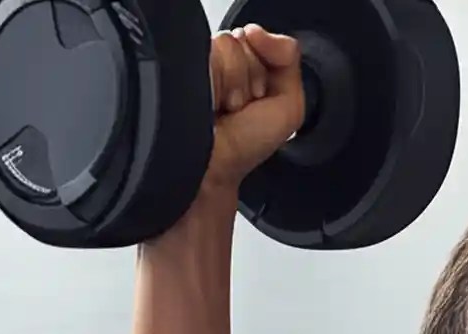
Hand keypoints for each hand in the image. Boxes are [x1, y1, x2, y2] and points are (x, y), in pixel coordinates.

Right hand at [203, 25, 304, 192]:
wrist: (211, 168)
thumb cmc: (246, 144)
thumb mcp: (288, 105)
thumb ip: (289, 60)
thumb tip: (258, 32)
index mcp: (246, 66)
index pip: (261, 40)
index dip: (265, 73)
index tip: (256, 100)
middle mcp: (219, 61)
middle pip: (245, 40)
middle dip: (249, 78)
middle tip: (238, 107)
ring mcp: (197, 61)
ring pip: (226, 46)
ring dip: (231, 84)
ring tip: (222, 108)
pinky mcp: (178, 64)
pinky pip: (207, 54)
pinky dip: (214, 82)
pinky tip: (209, 104)